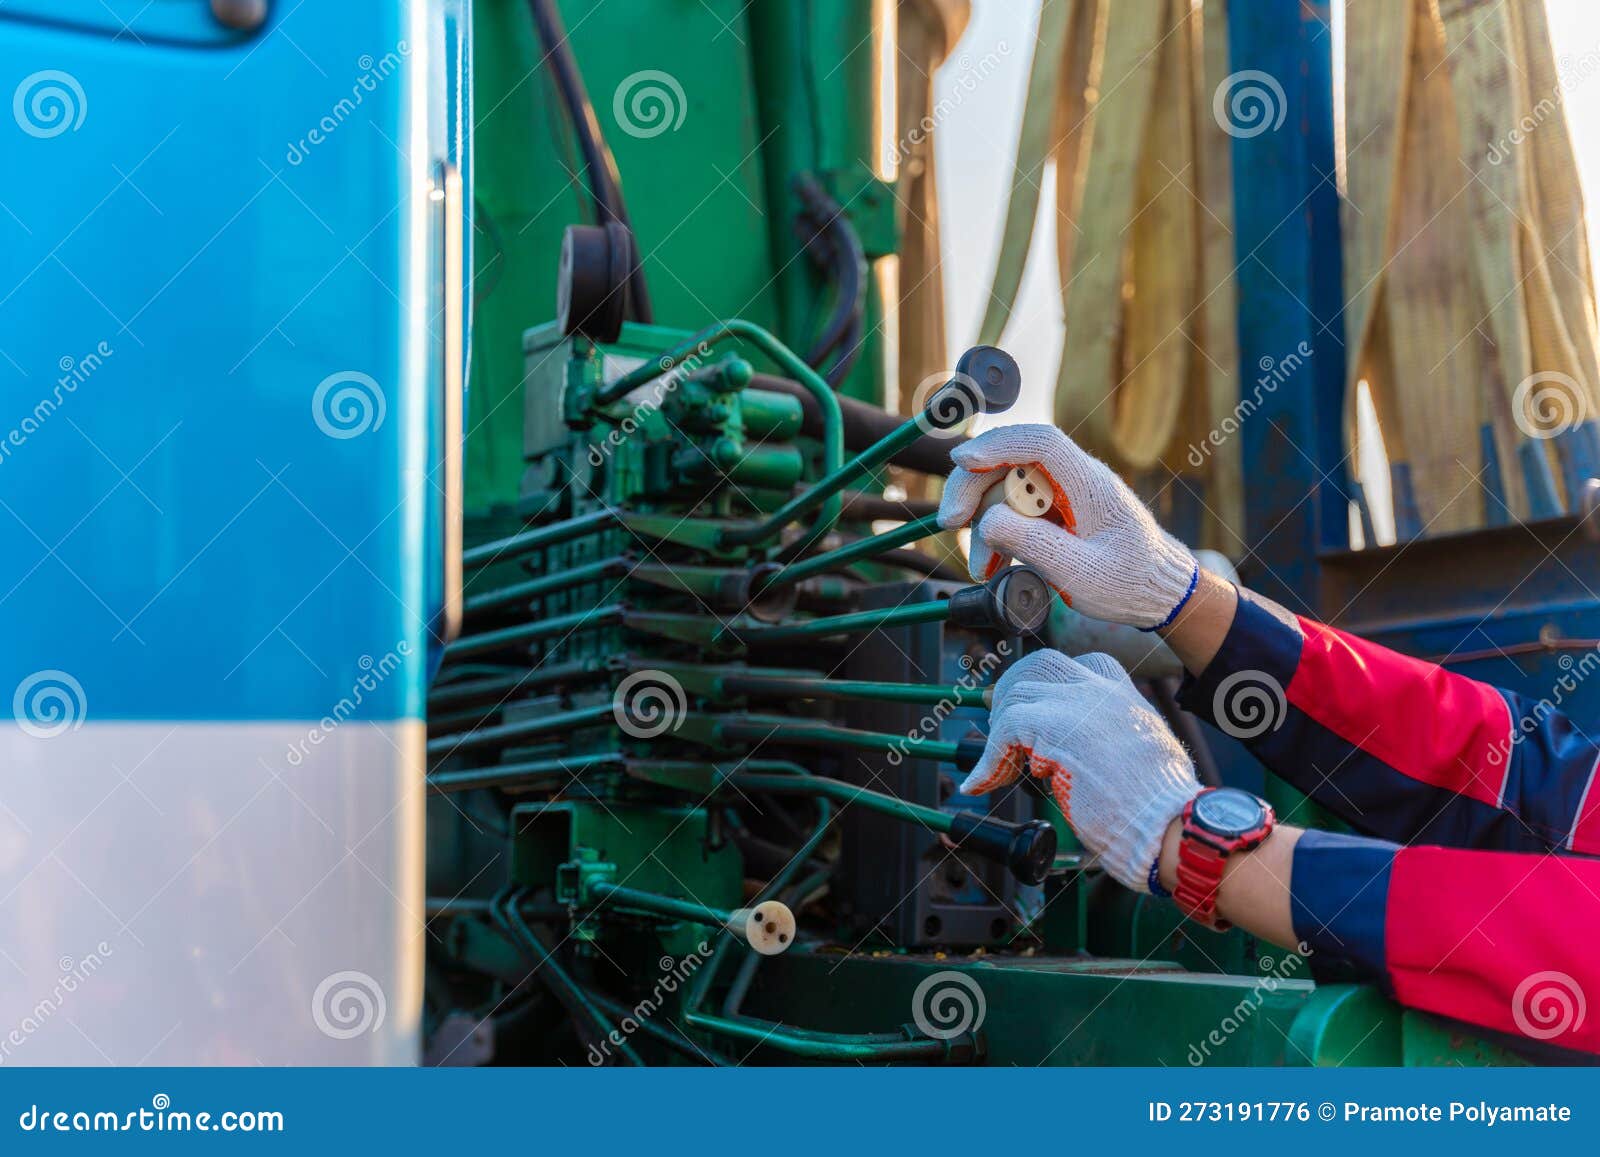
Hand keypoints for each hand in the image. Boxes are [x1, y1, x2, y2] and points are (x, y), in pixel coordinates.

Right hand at [938, 424, 1197, 628]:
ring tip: (981, 569)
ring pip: (1005, 490)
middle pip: (1011, 461)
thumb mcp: (1080, 572)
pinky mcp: (1055, 513)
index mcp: (1090, 484)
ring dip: (983, 525)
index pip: (1040, 442)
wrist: (1159, 594)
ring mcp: (1062, 495)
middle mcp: (1074, 480)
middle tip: (951, 522)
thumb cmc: (1131, 582)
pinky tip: (991, 566)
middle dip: (973, 487)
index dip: (997, 445)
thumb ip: (1032, 544)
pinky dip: (997, 536)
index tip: (962, 461)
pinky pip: (1015, 513)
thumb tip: (986, 521)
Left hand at [964, 649, 1199, 891]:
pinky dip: (989, 759)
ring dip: (1000, 732)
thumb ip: (1110, 739)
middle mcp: (1103, 691)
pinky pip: (1005, 729)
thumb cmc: (1158, 810)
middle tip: (1001, 729)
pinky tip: (984, 783)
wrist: (1167, 825)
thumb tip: (1074, 751)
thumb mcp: (1143, 755)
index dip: (1047, 688)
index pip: (1080, 666)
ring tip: (999, 766)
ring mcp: (1080, 705)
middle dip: (1014, 691)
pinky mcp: (1057, 728)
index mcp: (1125, 696)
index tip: (1031, 713)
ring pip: (1018, 696)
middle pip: (1042, 666)